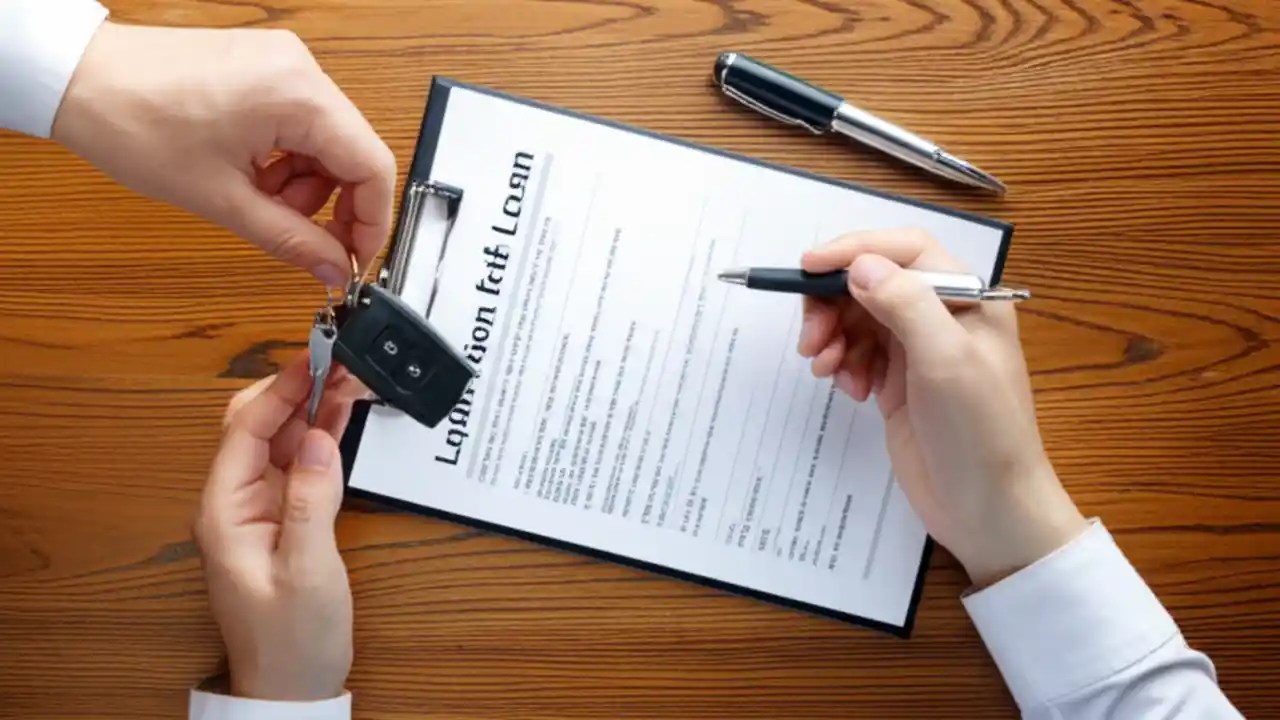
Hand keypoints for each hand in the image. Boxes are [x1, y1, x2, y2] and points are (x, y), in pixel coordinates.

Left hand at [52, 22, 395, 286]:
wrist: (78, 79)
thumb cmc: (133, 123)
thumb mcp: (223, 200)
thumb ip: (292, 239)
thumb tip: (333, 268)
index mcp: (299, 96)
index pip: (372, 165)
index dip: (373, 221)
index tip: (356, 257)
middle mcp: (302, 70)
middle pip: (354, 152)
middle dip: (338, 205)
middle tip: (315, 245)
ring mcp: (285, 63)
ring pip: (329, 140)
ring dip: (308, 184)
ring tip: (263, 204)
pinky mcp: (267, 65)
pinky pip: (303, 120)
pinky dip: (289, 158)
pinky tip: (255, 177)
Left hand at [194, 355, 364, 700]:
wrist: (292, 686)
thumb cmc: (291, 639)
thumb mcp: (307, 569)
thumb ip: (310, 500)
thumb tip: (318, 438)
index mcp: (226, 510)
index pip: (247, 428)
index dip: (281, 387)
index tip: (316, 357)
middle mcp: (235, 501)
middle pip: (257, 424)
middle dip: (297, 388)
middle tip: (340, 362)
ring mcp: (258, 507)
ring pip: (280, 438)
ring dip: (312, 407)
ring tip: (349, 378)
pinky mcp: (282, 516)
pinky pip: (297, 462)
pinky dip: (320, 435)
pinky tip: (342, 416)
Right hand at [798, 229, 1086, 586]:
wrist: (989, 509)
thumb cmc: (980, 432)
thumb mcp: (945, 360)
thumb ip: (904, 304)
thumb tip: (859, 265)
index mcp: (967, 296)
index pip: (903, 249)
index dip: (853, 250)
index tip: (807, 267)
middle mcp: (942, 315)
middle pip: (871, 282)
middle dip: (833, 303)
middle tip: (810, 339)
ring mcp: (919, 350)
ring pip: (858, 318)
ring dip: (832, 336)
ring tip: (824, 370)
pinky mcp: (899, 383)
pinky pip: (857, 354)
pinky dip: (842, 365)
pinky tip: (849, 390)